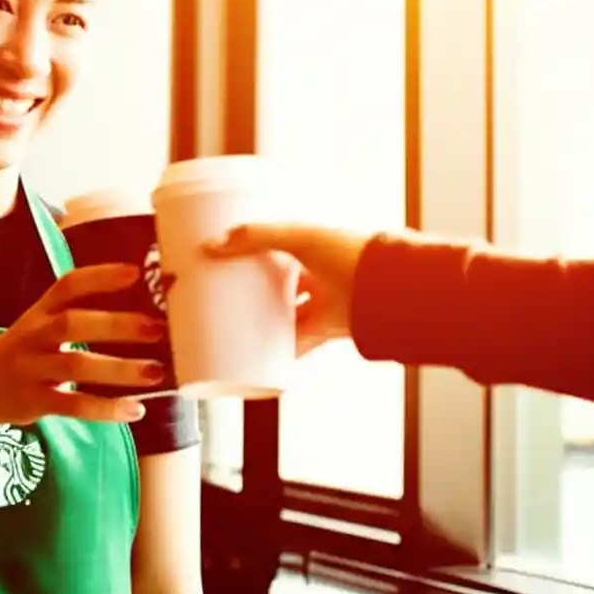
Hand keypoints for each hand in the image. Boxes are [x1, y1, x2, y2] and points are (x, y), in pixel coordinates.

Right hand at [0, 263, 166, 425]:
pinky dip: (105, 409)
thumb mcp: (42, 324)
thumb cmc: (26, 350)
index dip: (100, 277)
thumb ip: (81, 314)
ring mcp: (32, 369)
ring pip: (75, 365)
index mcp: (41, 311)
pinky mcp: (35, 401)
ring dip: (118, 369)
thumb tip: (141, 307)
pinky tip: (136, 409)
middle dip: (115, 324)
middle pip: (72, 324)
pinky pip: (72, 405)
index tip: (135, 272)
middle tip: (156, 328)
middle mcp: (35, 335)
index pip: (68, 286)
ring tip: (156, 372)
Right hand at [203, 225, 372, 356]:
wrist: (384, 291)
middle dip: (255, 289)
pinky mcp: (324, 331)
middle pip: (280, 283)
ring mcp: (322, 303)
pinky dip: (278, 352)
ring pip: (287, 314)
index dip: (254, 251)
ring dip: (264, 321)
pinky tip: (257, 356)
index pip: (278, 246)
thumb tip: (209, 247)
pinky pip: (296, 344)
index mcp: (314, 247)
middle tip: (223, 295)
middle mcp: (319, 274)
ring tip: (232, 325)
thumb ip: (254, 237)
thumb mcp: (297, 237)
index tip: (227, 257)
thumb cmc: (348, 255)